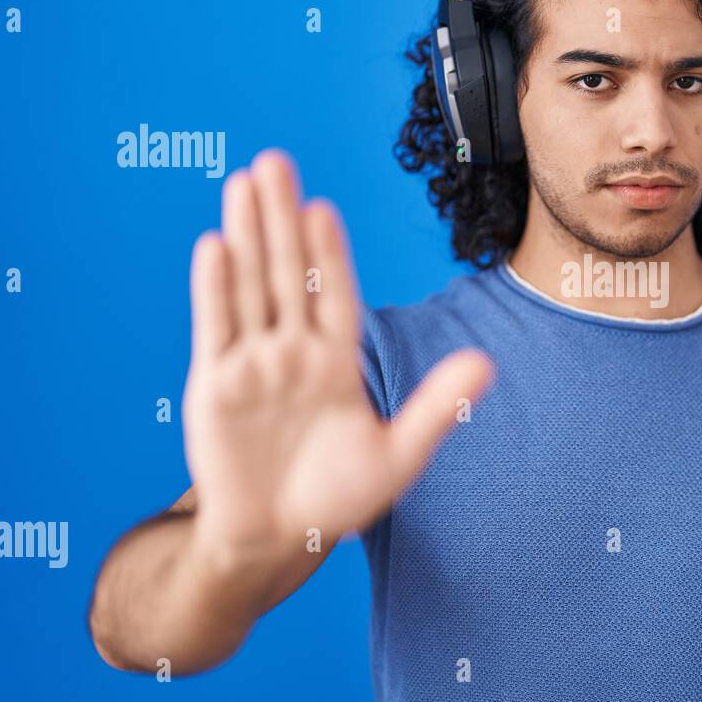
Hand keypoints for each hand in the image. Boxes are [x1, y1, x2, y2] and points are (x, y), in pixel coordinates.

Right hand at [180, 148, 494, 560]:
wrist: (276, 539)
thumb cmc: (338, 499)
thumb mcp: (397, 456)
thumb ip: (437, 407)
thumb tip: (487, 363)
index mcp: (337, 361)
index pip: (334, 294)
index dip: (328, 253)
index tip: (325, 207)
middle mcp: (294, 352)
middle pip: (287, 273)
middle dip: (281, 219)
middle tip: (276, 161)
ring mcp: (253, 364)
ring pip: (250, 287)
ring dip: (246, 236)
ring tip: (243, 182)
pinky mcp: (215, 384)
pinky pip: (216, 328)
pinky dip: (214, 290)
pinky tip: (214, 246)